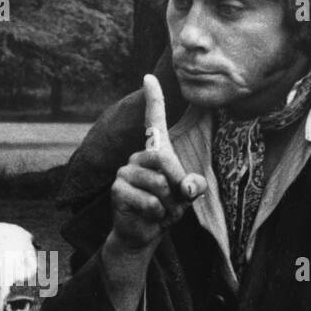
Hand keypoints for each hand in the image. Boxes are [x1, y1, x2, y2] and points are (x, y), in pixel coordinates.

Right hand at [108, 74, 205, 252]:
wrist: (143, 233)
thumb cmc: (166, 209)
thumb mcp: (186, 196)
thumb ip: (194, 186)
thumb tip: (187, 186)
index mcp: (155, 152)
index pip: (154, 122)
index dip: (154, 100)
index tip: (149, 77)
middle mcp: (137, 157)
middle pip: (163, 157)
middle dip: (176, 182)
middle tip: (174, 200)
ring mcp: (125, 172)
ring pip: (158, 183)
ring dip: (167, 204)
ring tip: (159, 209)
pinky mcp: (117, 190)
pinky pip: (149, 201)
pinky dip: (157, 214)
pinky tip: (149, 216)